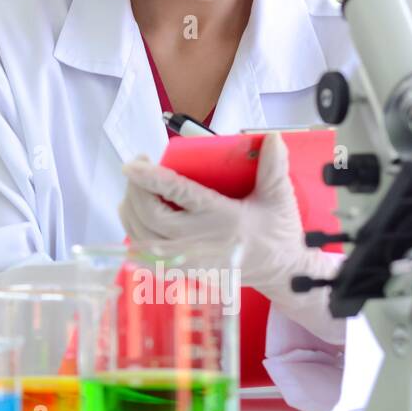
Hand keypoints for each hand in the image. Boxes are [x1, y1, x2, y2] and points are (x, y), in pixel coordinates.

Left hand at [118, 132, 334, 295]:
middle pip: (151, 216)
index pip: (179, 195)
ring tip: (133, 188)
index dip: (151, 178)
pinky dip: (134, 233)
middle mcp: (200, 240)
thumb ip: (273, 166)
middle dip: (136, 190)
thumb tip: (271, 136)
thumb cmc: (278, 233)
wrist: (281, 273)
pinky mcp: (183, 270)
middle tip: (136, 169)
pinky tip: (133, 215)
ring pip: (143, 237)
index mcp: (222, 218)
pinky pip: (147, 256)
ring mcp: (189, 259)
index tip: (133, 164)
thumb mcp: (279, 198)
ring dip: (130, 210)